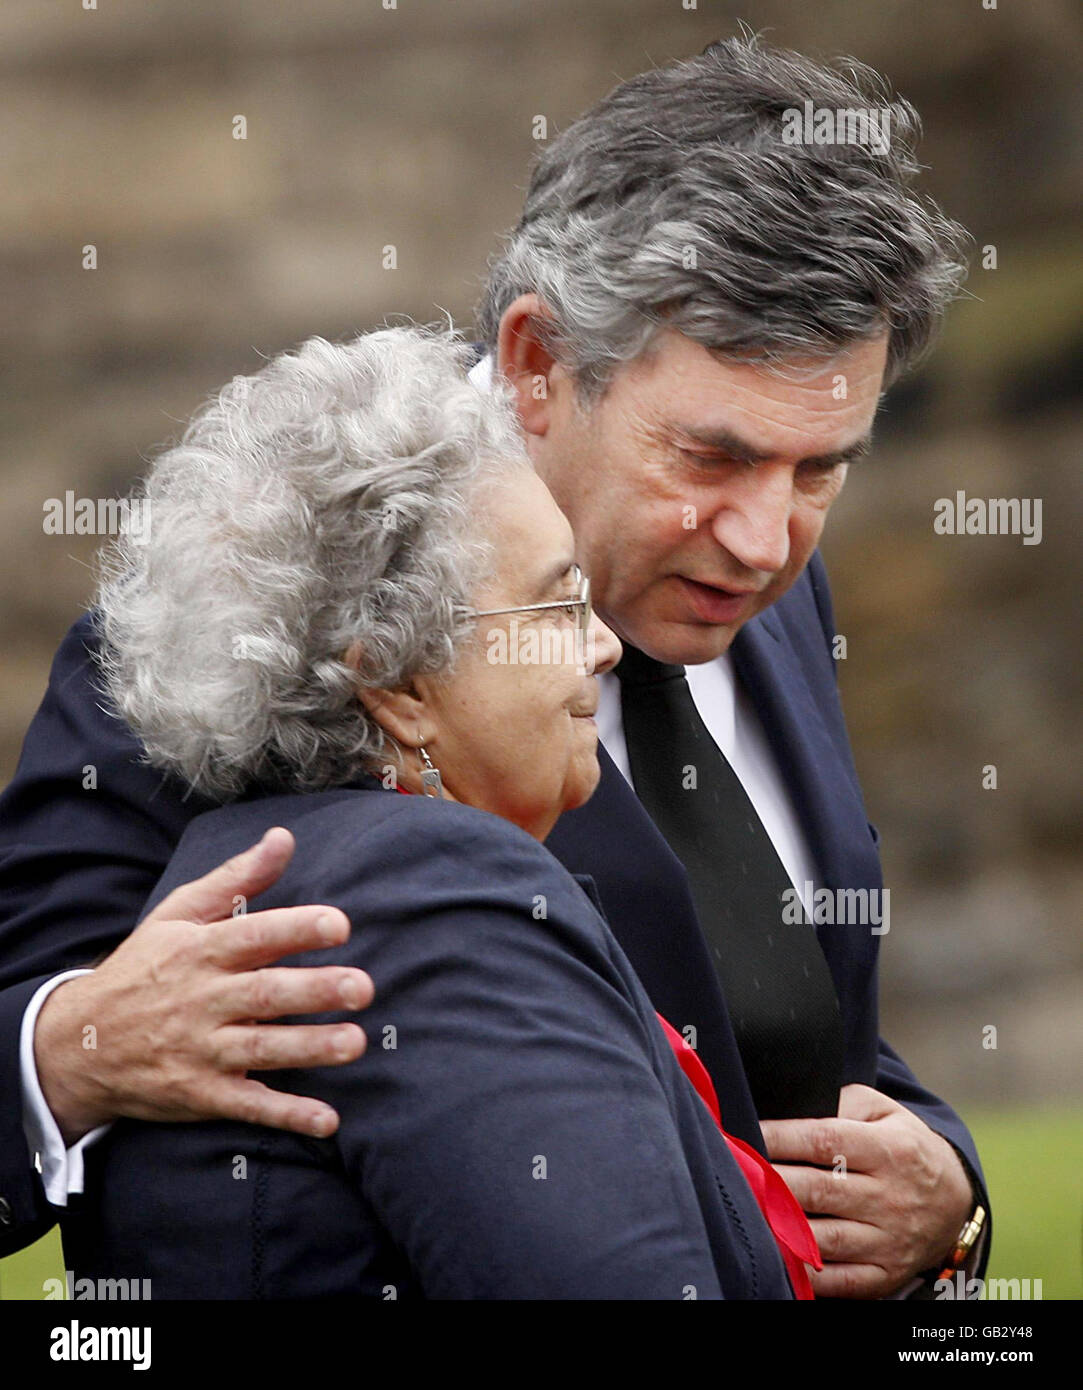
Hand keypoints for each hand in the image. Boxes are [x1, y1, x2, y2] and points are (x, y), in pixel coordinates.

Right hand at [34, 828, 372, 1145]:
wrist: (77, 1045)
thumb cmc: (142, 969)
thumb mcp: (178, 915)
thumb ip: (236, 878)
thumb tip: (283, 838)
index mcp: (200, 952)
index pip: (253, 935)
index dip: (296, 929)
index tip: (340, 924)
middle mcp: (202, 1001)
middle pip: (265, 994)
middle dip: (315, 991)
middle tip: (363, 986)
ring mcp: (200, 1051)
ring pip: (262, 1050)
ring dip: (310, 1049)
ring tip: (356, 1043)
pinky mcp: (201, 1094)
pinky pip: (248, 1105)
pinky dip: (286, 1115)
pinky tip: (326, 1120)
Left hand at [760, 1083, 973, 1298]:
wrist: (955, 1200)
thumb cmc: (902, 1145)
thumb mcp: (884, 1110)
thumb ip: (842, 1102)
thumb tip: (795, 1106)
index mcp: (889, 1150)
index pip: (826, 1140)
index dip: (781, 1137)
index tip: (745, 1132)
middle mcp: (890, 1197)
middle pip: (818, 1190)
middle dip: (771, 1181)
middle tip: (735, 1170)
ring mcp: (888, 1240)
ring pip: (825, 1238)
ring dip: (781, 1227)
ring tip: (747, 1210)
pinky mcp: (885, 1274)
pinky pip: (841, 1280)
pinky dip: (808, 1273)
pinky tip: (778, 1257)